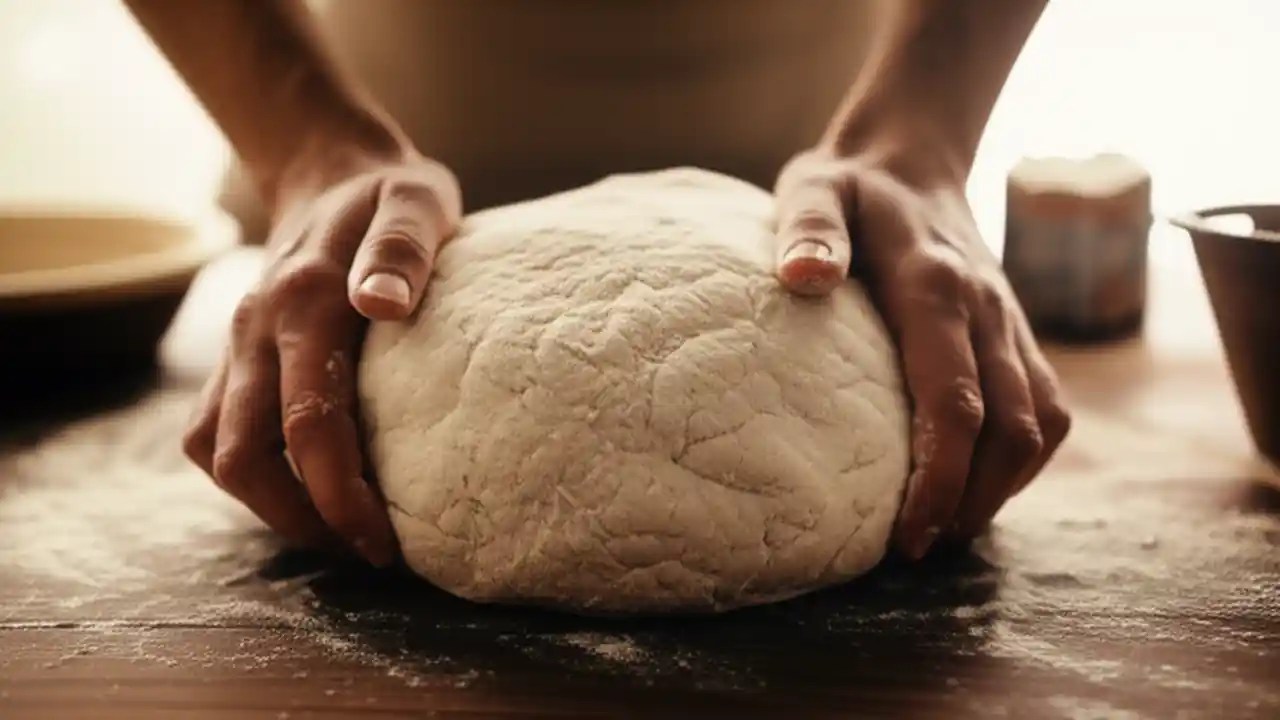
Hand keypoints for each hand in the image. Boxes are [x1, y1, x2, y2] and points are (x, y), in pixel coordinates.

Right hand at [183, 149, 461, 564]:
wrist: (330, 172)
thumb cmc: (389, 196)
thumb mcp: (417, 200)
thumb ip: (404, 246)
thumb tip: (383, 303)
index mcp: (304, 301)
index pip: (308, 423)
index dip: (340, 494)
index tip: (384, 540)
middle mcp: (255, 329)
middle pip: (244, 456)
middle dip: (303, 519)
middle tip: (370, 550)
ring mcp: (236, 345)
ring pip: (218, 452)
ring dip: (270, 505)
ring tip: (339, 532)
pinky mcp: (235, 358)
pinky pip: (215, 432)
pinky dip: (250, 475)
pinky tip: (306, 491)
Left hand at [772, 146, 1070, 558]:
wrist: (912, 159)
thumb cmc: (849, 186)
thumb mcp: (814, 188)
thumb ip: (808, 227)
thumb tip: (803, 277)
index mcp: (936, 286)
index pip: (956, 401)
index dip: (940, 478)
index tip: (909, 534)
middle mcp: (987, 309)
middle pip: (1009, 428)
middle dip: (972, 501)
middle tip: (919, 548)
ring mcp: (1010, 322)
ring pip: (1039, 424)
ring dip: (1002, 487)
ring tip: (948, 530)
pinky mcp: (1017, 333)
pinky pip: (1045, 407)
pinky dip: (1023, 459)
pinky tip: (979, 485)